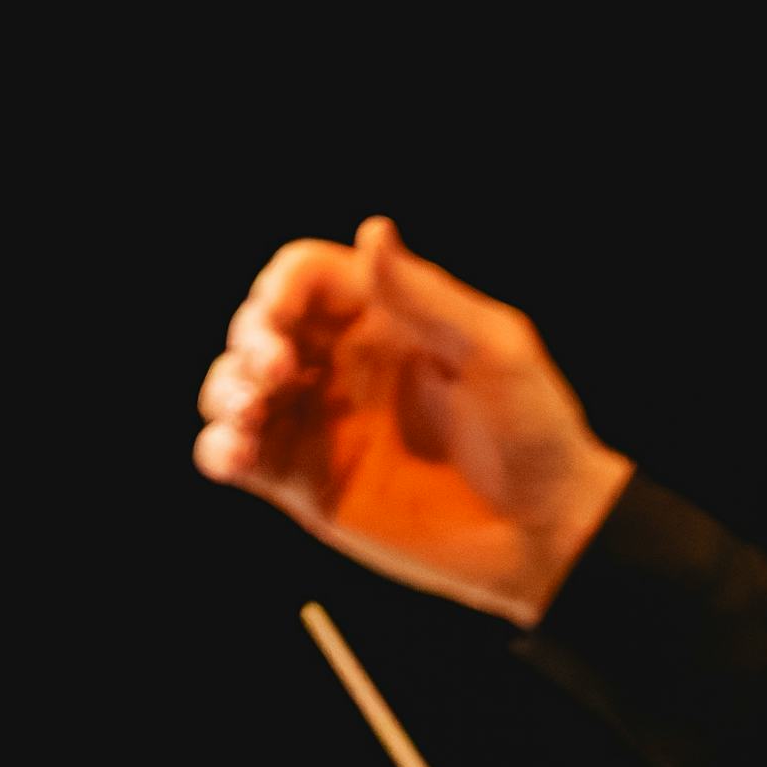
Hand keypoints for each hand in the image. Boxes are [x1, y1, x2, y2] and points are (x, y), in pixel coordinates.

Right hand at [191, 218, 620, 623]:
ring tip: (248, 413)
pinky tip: (233, 456)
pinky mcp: (308, 485)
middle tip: (274, 371)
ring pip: (237, 387)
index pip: (304, 278)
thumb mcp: (495, 351)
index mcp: (381, 317)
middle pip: (260, 327)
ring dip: (225, 390)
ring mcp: (321, 424)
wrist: (546, 534)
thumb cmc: (536, 434)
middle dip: (251, 340)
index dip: (282, 288)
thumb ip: (427, 296)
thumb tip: (373, 232)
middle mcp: (342, 364)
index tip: (283, 317)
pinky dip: (220, 451)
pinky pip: (241, 458)